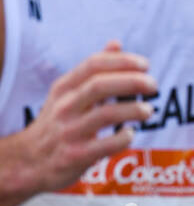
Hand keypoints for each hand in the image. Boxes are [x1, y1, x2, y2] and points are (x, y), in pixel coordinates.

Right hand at [19, 40, 155, 193]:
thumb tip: (117, 43)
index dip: (123, 61)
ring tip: (148, 110)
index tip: (145, 65)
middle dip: (132, 82)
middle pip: (100, 85)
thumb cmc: (56, 122)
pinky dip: (124, 137)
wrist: (28, 162)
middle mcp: (64, 106)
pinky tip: (130, 134)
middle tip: (154, 85)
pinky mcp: (76, 156)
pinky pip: (106, 144)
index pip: (94, 64)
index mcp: (64, 88)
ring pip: (106, 114)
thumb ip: (92, 69)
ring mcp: (69, 132)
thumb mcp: (66, 92)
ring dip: (133, 110)